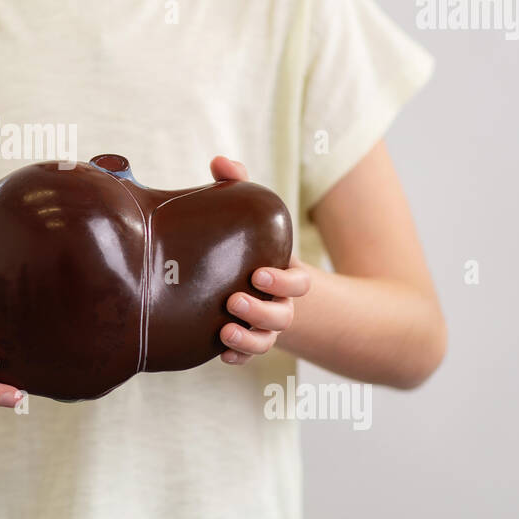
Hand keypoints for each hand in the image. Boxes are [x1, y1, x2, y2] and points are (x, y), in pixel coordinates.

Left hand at [209, 155, 311, 364]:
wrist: (253, 281)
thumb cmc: (250, 244)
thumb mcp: (251, 216)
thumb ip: (238, 187)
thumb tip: (220, 162)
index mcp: (284, 275)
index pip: (298, 285)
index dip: (283, 283)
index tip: (259, 273)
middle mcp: (278, 304)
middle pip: (282, 316)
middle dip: (261, 311)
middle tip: (235, 300)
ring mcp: (263, 326)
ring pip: (265, 341)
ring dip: (248, 339)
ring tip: (225, 330)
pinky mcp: (245, 341)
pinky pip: (246, 357)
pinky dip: (237, 357)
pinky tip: (221, 354)